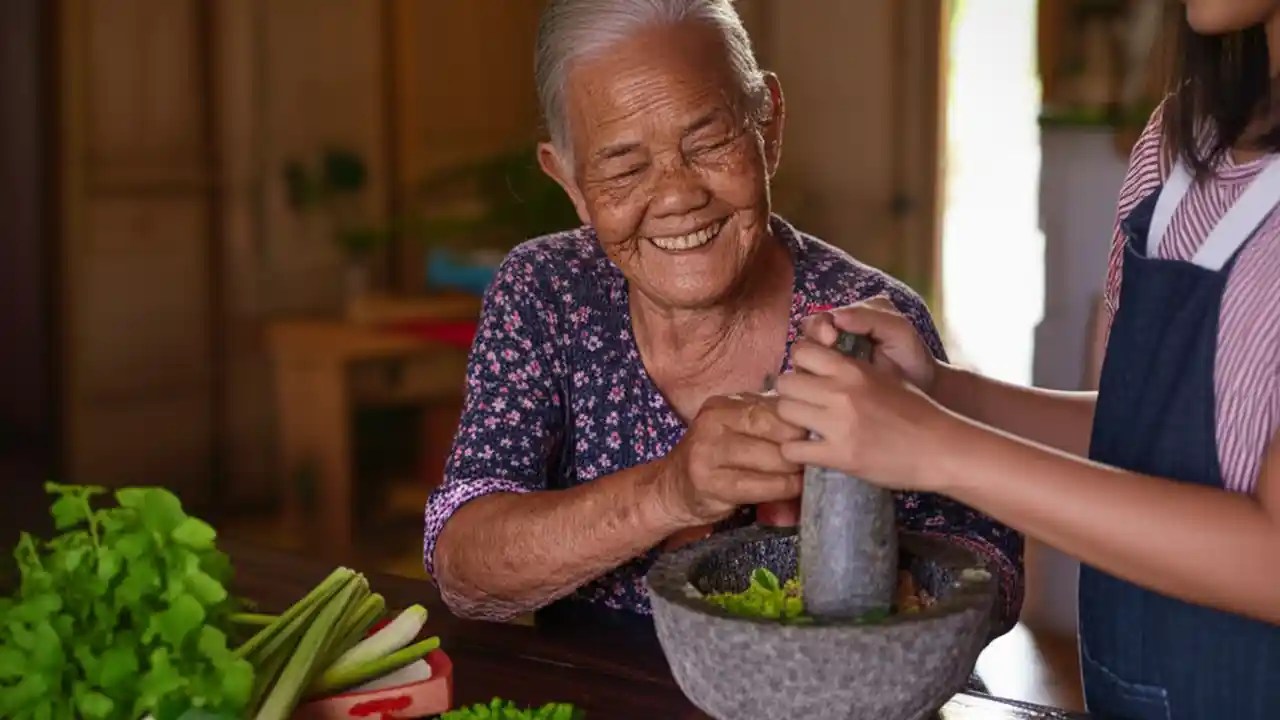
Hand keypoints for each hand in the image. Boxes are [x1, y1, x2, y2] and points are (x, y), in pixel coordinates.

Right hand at [657, 393, 806, 527]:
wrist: (672, 488)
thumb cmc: (716, 459)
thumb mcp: (736, 431)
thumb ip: (767, 424)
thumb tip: (814, 426)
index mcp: (723, 404)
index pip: (773, 407)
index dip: (800, 422)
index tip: (820, 435)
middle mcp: (712, 422)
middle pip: (773, 428)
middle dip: (799, 445)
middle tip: (817, 457)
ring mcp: (707, 451)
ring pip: (769, 457)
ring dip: (794, 470)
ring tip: (808, 475)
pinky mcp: (708, 482)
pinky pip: (757, 485)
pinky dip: (781, 489)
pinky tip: (792, 490)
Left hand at [775, 338, 952, 490]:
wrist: (940, 448)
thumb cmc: (916, 411)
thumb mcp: (885, 377)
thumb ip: (852, 369)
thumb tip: (821, 363)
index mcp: (853, 369)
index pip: (801, 350)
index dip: (799, 365)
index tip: (806, 378)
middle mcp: (841, 392)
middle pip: (785, 382)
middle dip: (790, 394)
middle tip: (802, 406)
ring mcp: (838, 424)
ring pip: (783, 412)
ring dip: (790, 422)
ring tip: (803, 429)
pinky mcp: (839, 455)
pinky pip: (793, 450)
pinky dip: (794, 453)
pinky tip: (808, 453)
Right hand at [801, 296, 938, 394]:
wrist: (924, 392)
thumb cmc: (913, 358)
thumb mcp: (898, 331)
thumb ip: (870, 318)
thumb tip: (837, 318)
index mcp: (851, 318)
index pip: (819, 319)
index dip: (819, 328)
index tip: (831, 338)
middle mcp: (835, 338)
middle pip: (805, 339)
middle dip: (812, 347)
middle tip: (827, 357)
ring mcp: (830, 363)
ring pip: (802, 361)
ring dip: (809, 368)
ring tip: (826, 378)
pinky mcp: (829, 385)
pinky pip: (810, 382)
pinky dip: (812, 385)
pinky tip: (823, 391)